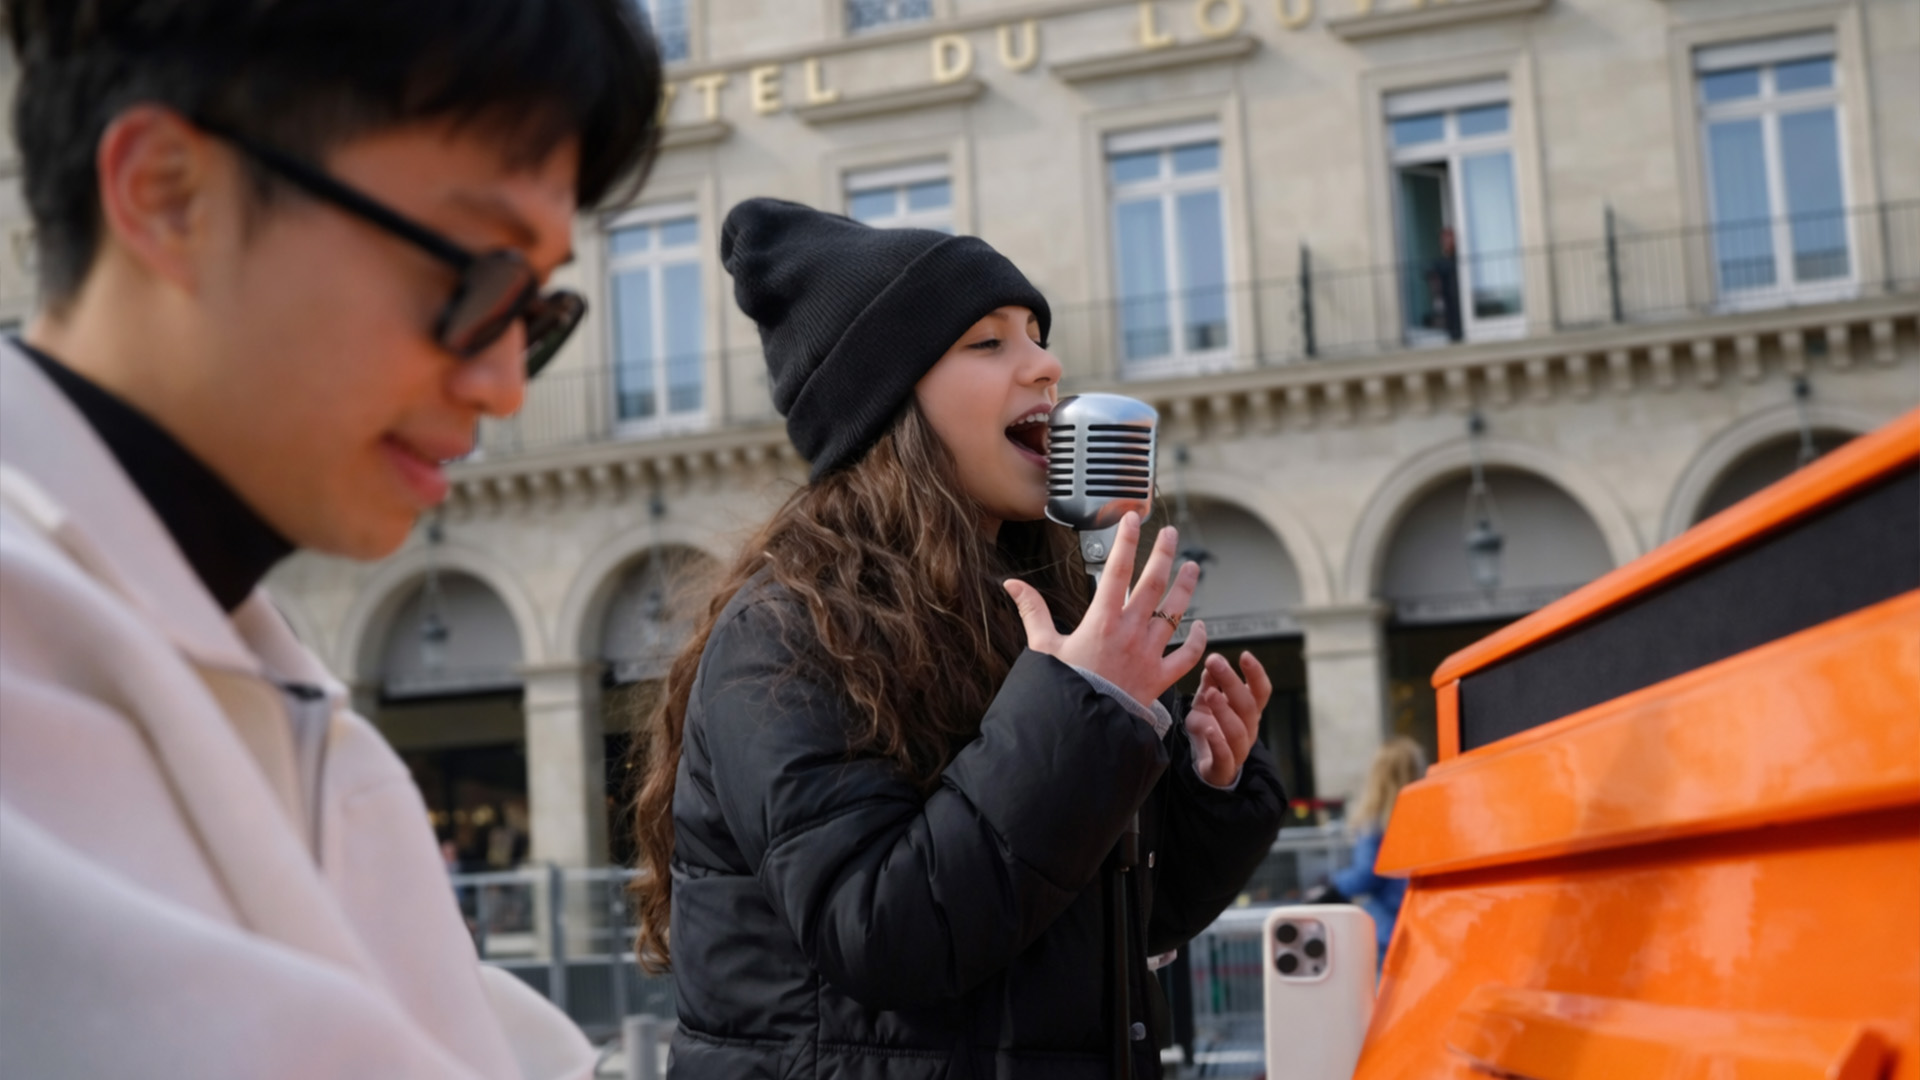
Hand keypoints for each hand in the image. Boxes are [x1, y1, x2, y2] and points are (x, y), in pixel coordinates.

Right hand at [1004, 512, 1206, 709]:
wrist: (1083, 728)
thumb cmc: (1064, 690)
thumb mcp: (1043, 648)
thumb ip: (1033, 611)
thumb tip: (1013, 584)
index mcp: (1101, 621)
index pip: (1117, 570)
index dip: (1126, 540)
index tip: (1132, 519)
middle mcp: (1130, 632)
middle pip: (1153, 584)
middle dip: (1164, 554)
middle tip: (1172, 534)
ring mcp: (1149, 654)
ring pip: (1176, 613)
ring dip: (1187, 588)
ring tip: (1194, 567)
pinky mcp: (1160, 678)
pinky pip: (1186, 656)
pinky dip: (1197, 641)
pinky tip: (1200, 626)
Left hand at [1186, 651, 1271, 786]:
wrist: (1205, 765)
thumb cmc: (1209, 728)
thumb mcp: (1205, 702)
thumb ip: (1209, 683)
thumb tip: (1212, 662)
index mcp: (1249, 711)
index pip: (1261, 691)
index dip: (1256, 674)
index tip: (1245, 655)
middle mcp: (1249, 729)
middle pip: (1247, 705)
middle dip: (1232, 681)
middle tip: (1215, 661)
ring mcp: (1238, 750)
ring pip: (1238, 730)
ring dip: (1224, 710)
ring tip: (1210, 693)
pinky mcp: (1224, 768)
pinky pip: (1225, 756)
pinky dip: (1217, 742)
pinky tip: (1207, 728)